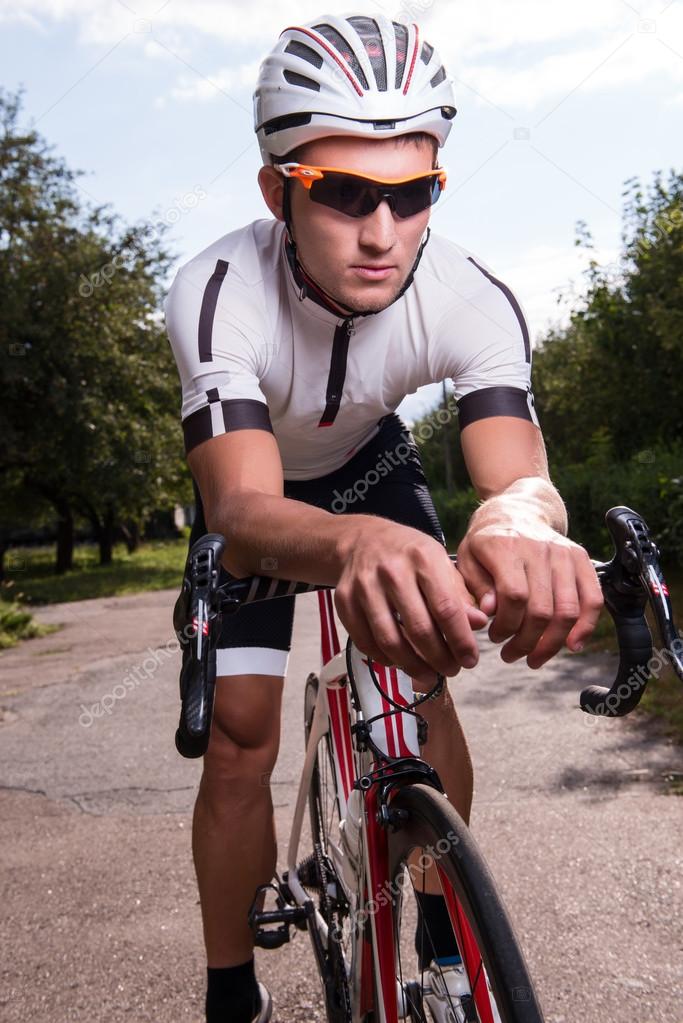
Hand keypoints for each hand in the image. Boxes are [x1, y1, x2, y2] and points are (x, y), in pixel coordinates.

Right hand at [334, 518, 488, 683]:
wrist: (363, 539)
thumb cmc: (410, 555)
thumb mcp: (441, 563)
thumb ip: (460, 595)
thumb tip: (479, 624)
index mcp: (423, 558)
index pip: (446, 609)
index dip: (461, 641)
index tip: (470, 660)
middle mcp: (392, 571)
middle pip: (419, 629)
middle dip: (439, 659)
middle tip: (451, 670)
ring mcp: (364, 586)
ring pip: (390, 641)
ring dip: (413, 666)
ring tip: (428, 675)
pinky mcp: (344, 600)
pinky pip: (365, 641)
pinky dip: (385, 659)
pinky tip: (400, 662)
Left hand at [456, 516, 603, 667]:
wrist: (517, 509)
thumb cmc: (487, 540)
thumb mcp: (467, 558)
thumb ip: (474, 587)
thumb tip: (489, 614)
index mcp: (505, 546)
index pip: (514, 596)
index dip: (506, 625)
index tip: (494, 637)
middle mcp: (538, 549)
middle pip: (542, 609)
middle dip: (526, 642)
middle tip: (511, 654)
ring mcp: (563, 553)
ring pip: (568, 610)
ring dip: (552, 643)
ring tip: (535, 657)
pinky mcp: (581, 558)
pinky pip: (592, 598)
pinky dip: (586, 627)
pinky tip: (572, 645)